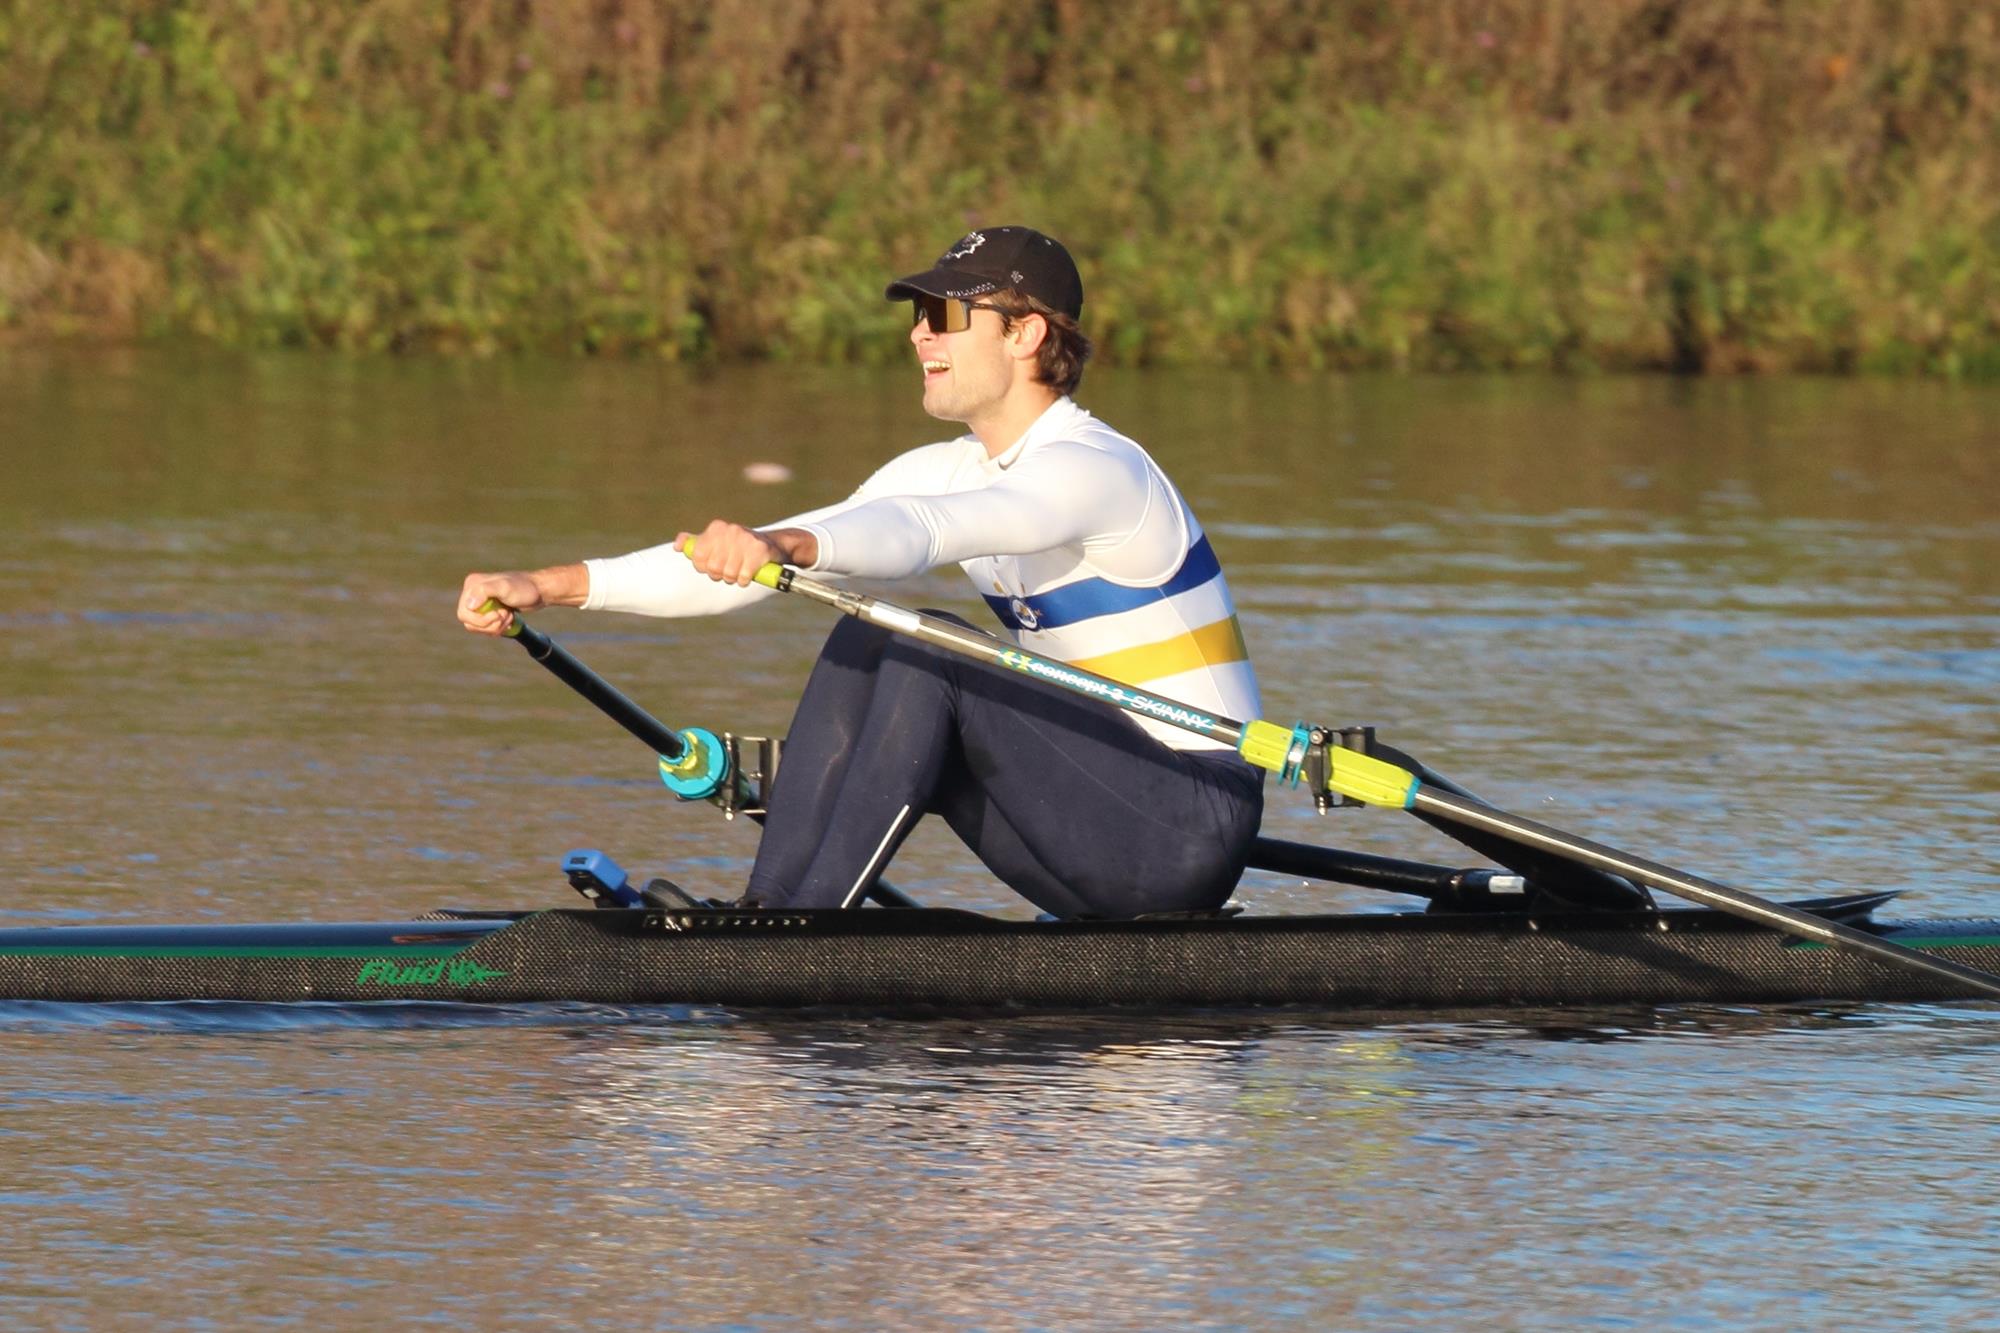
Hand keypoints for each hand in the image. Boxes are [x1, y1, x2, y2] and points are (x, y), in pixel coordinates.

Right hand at [458, 570, 545, 634]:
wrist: (539, 592)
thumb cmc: (524, 588)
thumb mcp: (505, 587)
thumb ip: (484, 592)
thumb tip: (468, 605)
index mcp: (472, 584)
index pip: (464, 613)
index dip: (480, 620)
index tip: (499, 614)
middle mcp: (473, 594)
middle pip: (469, 622)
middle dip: (489, 624)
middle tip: (506, 616)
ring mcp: (480, 603)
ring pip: (477, 628)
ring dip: (495, 626)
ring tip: (509, 616)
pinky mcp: (489, 611)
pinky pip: (486, 628)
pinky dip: (498, 628)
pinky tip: (509, 618)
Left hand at [676, 521, 814, 585]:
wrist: (774, 545)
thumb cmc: (741, 548)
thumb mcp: (718, 542)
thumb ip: (696, 543)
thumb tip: (677, 546)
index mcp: (717, 528)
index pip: (697, 555)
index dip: (704, 566)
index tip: (713, 565)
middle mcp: (730, 530)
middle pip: (713, 567)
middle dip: (720, 575)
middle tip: (728, 571)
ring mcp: (746, 539)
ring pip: (728, 573)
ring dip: (733, 578)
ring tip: (739, 572)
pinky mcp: (759, 551)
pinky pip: (743, 576)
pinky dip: (745, 580)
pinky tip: (749, 574)